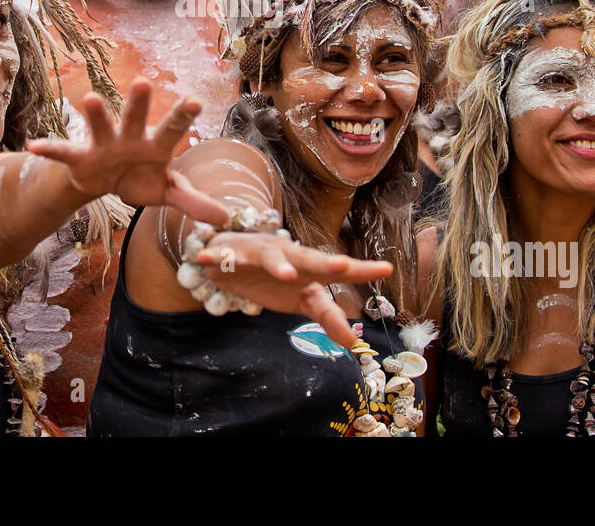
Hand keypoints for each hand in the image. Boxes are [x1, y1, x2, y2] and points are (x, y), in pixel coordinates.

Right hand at [26, 78, 230, 225]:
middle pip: (136, 118)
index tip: (195, 101)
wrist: (107, 183)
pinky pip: (64, 152)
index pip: (173, 128)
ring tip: (89, 99)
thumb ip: (194, 202)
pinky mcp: (80, 157)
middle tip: (143, 82)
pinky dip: (49, 149)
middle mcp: (130, 137)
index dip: (182, 116)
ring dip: (95, 115)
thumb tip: (228, 218)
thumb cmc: (142, 179)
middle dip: (138, 103)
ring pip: (100, 126)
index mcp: (156, 145)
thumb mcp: (168, 192)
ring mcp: (103, 145)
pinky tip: (33, 147)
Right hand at [194, 231, 393, 346]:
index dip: (361, 271)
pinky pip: (222, 256)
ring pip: (269, 255)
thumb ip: (327, 317)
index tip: (386, 270)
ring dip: (278, 263)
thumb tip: (353, 343)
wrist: (234, 253)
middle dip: (324, 263)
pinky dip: (216, 257)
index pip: (338, 271)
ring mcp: (258, 252)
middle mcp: (287, 256)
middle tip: (341, 267)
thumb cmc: (274, 278)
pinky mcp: (230, 253)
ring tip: (286, 273)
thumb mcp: (301, 299)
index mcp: (307, 269)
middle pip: (308, 259)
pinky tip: (208, 259)